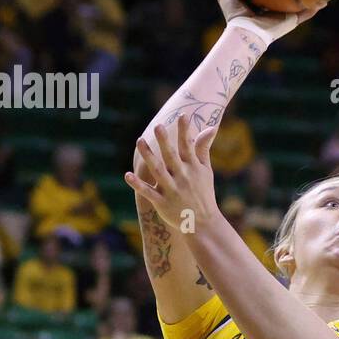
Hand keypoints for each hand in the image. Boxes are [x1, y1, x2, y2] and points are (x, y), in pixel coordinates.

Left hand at [125, 113, 220, 232]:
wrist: (203, 223)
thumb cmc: (203, 193)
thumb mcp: (206, 171)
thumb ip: (203, 148)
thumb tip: (211, 127)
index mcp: (193, 169)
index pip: (189, 146)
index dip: (185, 131)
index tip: (182, 115)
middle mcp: (183, 177)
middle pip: (172, 157)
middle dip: (165, 142)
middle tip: (158, 126)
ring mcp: (172, 190)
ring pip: (158, 171)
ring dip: (149, 157)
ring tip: (140, 141)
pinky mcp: (162, 203)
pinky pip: (148, 192)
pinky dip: (138, 185)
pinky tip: (127, 175)